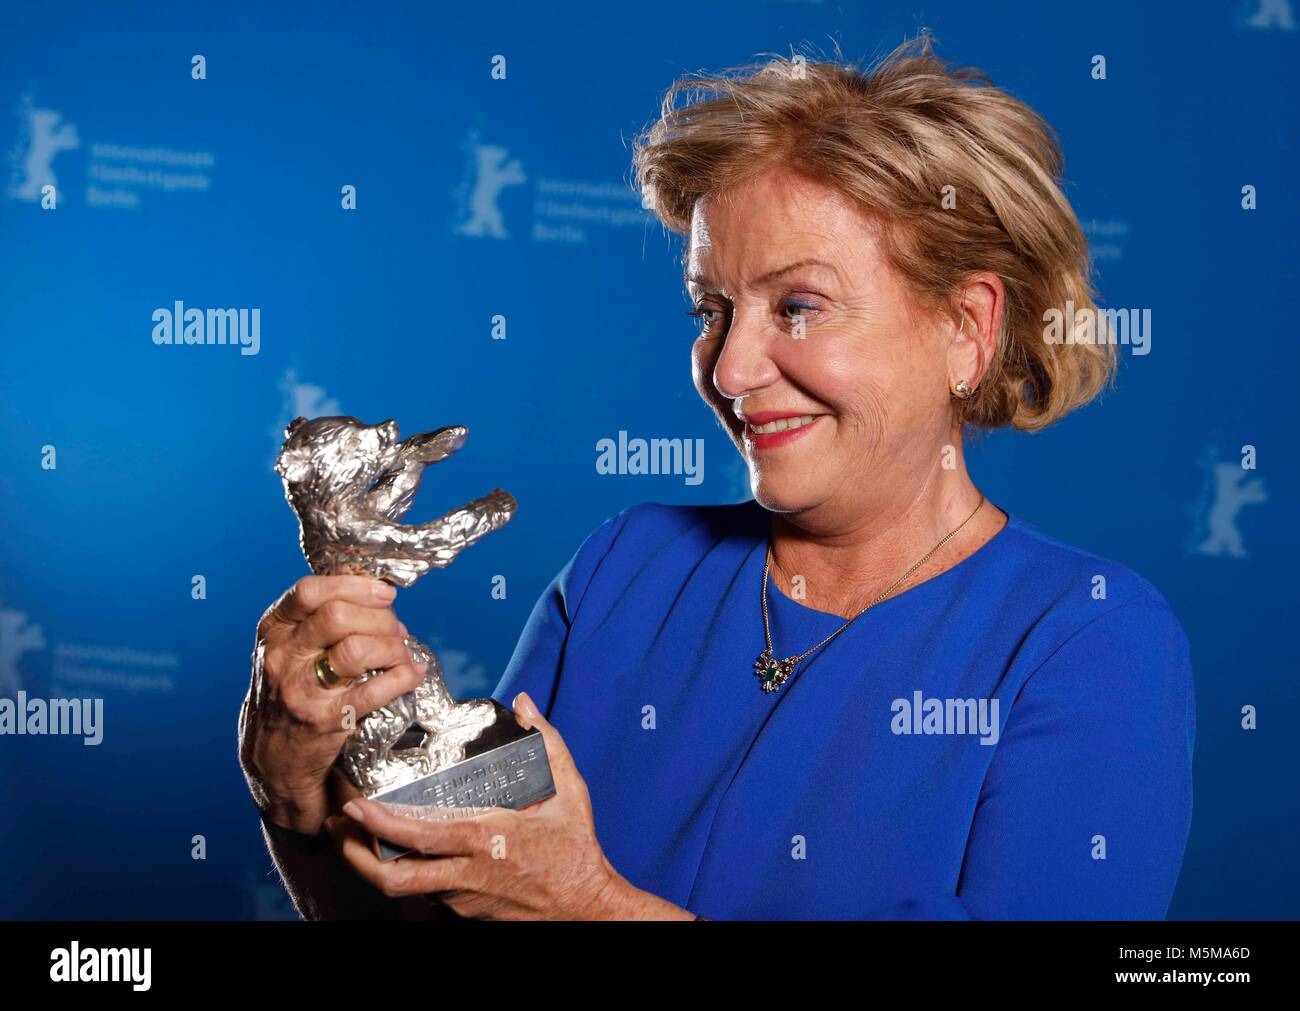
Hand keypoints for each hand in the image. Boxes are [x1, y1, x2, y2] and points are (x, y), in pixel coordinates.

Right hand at [238, 574, 427, 835]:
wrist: (272, 756)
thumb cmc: (289, 690)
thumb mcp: (290, 646)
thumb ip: (321, 615)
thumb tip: (374, 587)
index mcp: (274, 631)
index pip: (309, 592)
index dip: (354, 586)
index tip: (384, 593)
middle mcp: (282, 657)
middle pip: (338, 617)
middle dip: (380, 618)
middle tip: (396, 629)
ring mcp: (301, 690)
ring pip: (356, 649)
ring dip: (392, 646)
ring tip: (401, 652)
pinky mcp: (326, 719)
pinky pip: (374, 690)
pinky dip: (402, 677)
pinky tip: (412, 673)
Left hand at [327, 692, 691, 919]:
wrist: (586, 909)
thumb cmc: (575, 851)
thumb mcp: (571, 790)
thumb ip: (547, 741)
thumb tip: (523, 702)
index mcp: (487, 841)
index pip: (420, 837)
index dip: (379, 825)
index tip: (353, 806)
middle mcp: (467, 874)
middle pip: (393, 878)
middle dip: (354, 854)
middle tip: (336, 825)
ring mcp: (462, 899)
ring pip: (403, 888)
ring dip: (373, 863)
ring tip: (354, 836)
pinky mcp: (465, 912)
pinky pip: (426, 892)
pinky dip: (406, 871)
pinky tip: (399, 850)